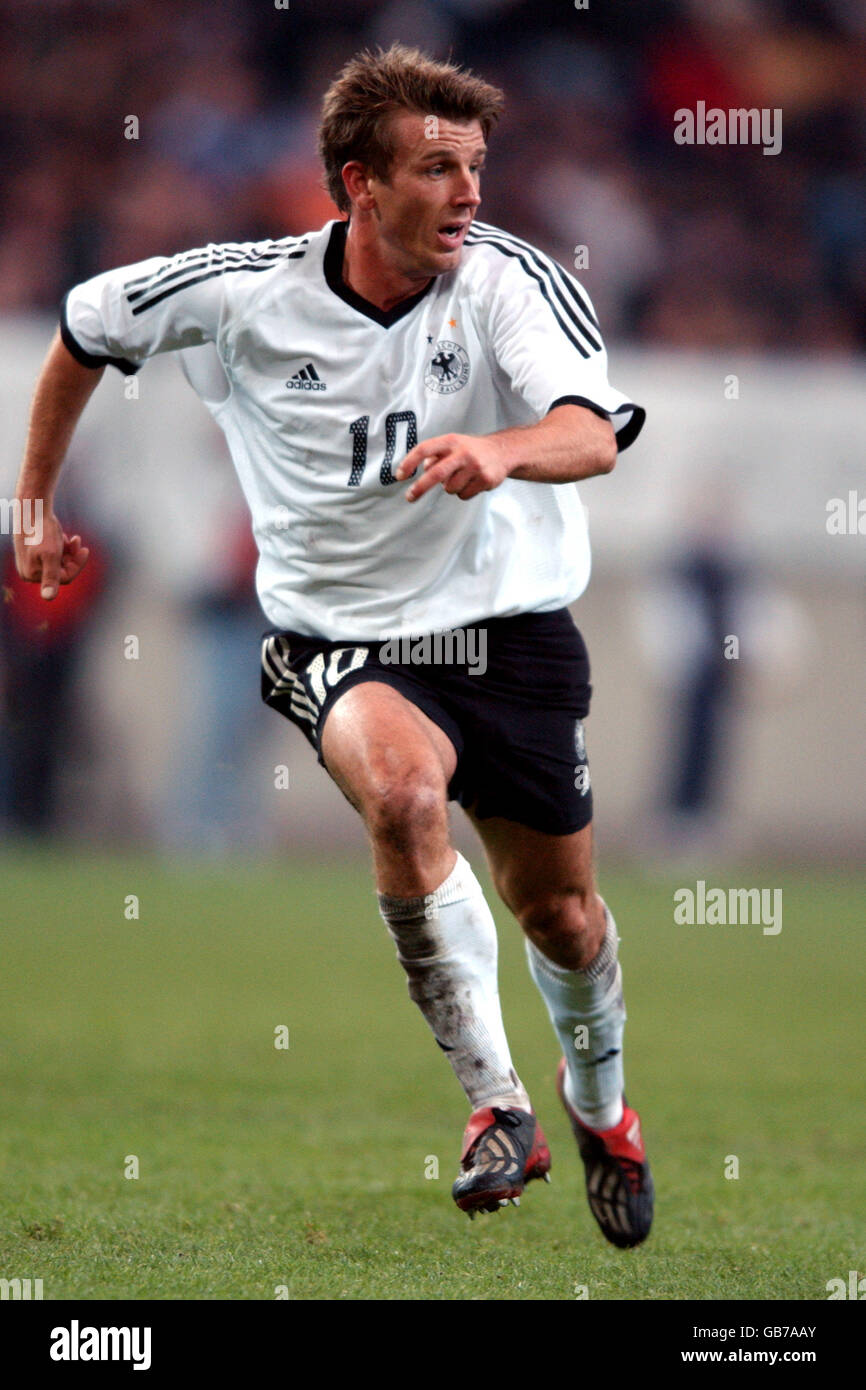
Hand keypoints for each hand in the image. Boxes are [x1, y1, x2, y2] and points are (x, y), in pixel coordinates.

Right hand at [13, 506, 89, 599]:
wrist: (33, 506)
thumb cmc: (42, 530)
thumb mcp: (50, 555)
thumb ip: (51, 577)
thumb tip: (48, 598)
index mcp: (31, 575)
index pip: (63, 578)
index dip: (77, 566)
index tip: (85, 550)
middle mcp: (29, 570)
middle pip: (61, 570)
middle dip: (72, 556)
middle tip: (78, 541)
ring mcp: (31, 560)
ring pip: (59, 561)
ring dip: (68, 550)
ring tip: (71, 537)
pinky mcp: (34, 550)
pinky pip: (54, 553)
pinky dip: (61, 545)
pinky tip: (63, 534)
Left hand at [395, 432, 510, 501]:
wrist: (503, 451)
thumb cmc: (470, 449)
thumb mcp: (452, 445)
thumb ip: (435, 455)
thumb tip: (422, 469)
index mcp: (451, 441)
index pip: (425, 449)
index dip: (409, 462)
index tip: (399, 476)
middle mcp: (463, 452)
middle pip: (436, 473)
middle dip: (420, 487)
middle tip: (410, 497)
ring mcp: (476, 467)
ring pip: (450, 488)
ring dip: (450, 487)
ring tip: (461, 477)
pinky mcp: (485, 480)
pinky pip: (463, 495)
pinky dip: (463, 492)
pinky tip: (472, 482)